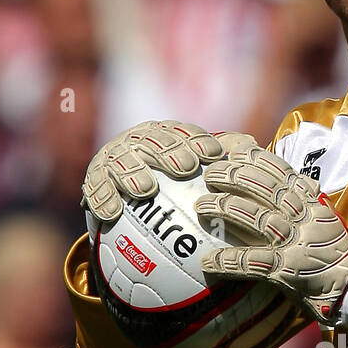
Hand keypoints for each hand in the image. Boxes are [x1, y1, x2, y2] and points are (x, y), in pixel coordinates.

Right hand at [81, 120, 257, 221]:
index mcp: (165, 135)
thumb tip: (253, 146)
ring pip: (122, 161)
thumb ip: (221, 159)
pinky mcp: (94, 179)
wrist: (122, 193)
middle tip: (185, 169)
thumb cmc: (169, 182)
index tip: (215, 155)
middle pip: (153, 141)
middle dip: (169, 152)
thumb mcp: (194, 170)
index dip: (198, 142)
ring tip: (146, 189)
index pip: (183, 134)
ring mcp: (114, 158)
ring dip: (133, 173)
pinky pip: (96, 188)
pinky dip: (103, 199)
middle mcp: (138, 141)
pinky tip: (113, 213)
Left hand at [193, 148, 347, 323]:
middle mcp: (304, 218)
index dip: (257, 159)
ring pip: (259, 219)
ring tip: (201, 205)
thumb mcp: (323, 217)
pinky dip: (229, 261)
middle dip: (235, 177)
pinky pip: (254, 262)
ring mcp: (296, 244)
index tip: (235, 151)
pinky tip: (209, 260)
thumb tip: (284, 178)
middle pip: (267, 189)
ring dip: (227, 209)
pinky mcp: (288, 270)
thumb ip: (303, 199)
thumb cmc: (332, 251)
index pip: (283, 172)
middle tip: (210, 174)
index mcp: (311, 203)